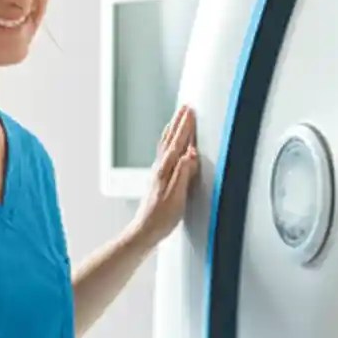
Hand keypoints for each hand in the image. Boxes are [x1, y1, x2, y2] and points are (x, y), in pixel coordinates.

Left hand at [132, 105, 198, 244]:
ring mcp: (158, 172)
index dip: (186, 127)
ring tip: (178, 118)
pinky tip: (171, 144)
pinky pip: (165, 152)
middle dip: (179, 122)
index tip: (191, 111)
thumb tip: (191, 154)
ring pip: (166, 144)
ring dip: (173, 129)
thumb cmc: (162, 218)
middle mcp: (160, 168)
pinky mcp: (159, 178)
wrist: (145, 231)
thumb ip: (184, 174)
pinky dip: (169, 141)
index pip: (178, 143)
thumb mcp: (177, 196)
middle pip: (170, 139)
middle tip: (185, 107)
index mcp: (166, 170)